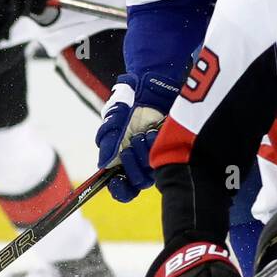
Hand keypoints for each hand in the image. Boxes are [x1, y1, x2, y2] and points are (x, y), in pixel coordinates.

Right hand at [96, 71, 180, 201]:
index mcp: (125, 161)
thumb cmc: (129, 103)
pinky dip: (156, 146)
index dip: (120, 190)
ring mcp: (158, 156)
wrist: (150, 85)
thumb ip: (108, 141)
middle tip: (129, 146)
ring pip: (152, 173)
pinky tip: (154, 131)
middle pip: (139, 183)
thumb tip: (104, 164)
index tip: (116, 181)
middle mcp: (142, 163)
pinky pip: (165, 158)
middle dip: (132, 166)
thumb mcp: (114, 120)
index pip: (124, 188)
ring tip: (142, 134)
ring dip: (144, 155)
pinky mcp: (172, 148)